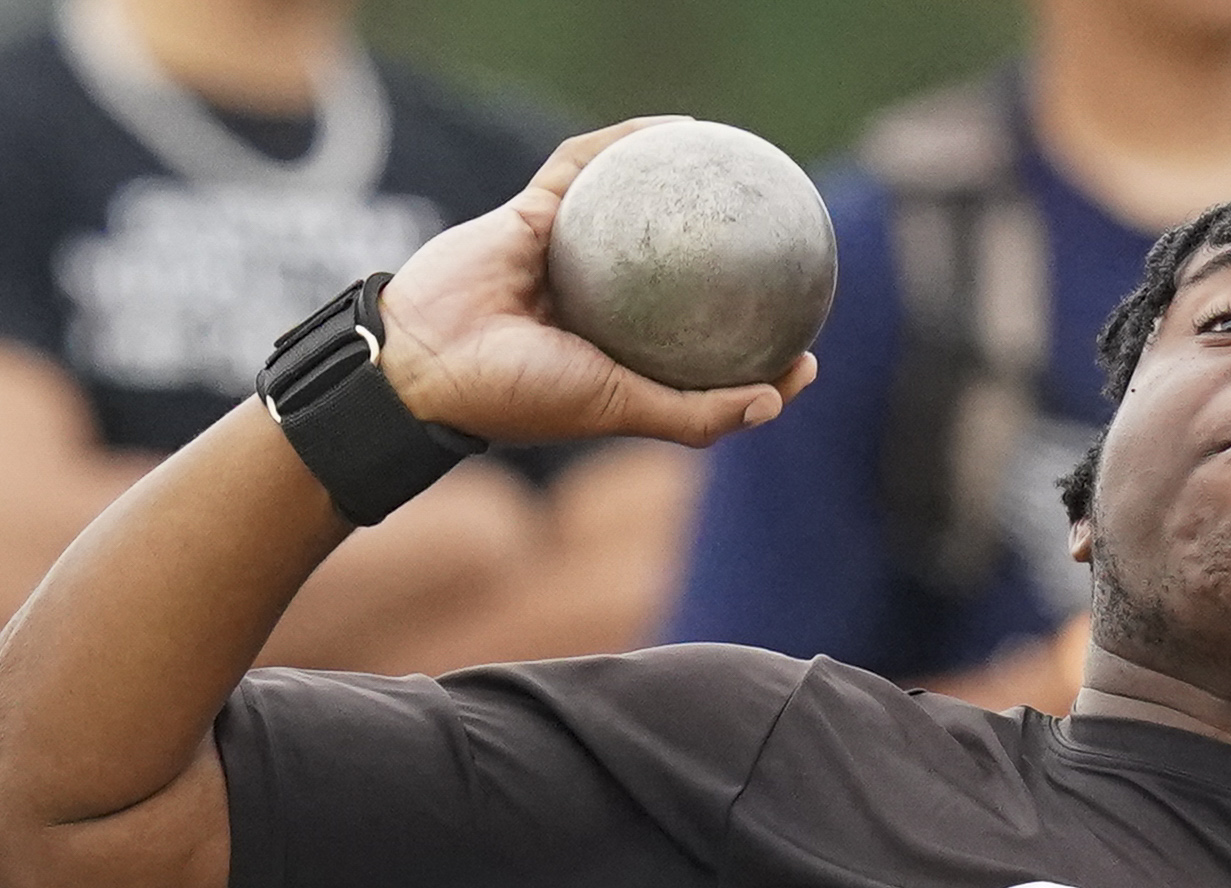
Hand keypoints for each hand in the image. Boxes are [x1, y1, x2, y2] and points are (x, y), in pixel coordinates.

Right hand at [375, 117, 815, 448]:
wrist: (426, 359)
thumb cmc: (519, 395)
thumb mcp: (618, 409)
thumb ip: (697, 413)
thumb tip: (777, 399)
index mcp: (617, 360)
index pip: (696, 353)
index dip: (752, 352)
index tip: (804, 349)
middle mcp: (599, 307)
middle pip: (676, 278)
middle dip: (727, 263)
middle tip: (785, 251)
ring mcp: (568, 255)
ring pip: (637, 213)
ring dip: (684, 190)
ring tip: (740, 173)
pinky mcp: (537, 210)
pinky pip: (590, 165)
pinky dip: (630, 144)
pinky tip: (680, 132)